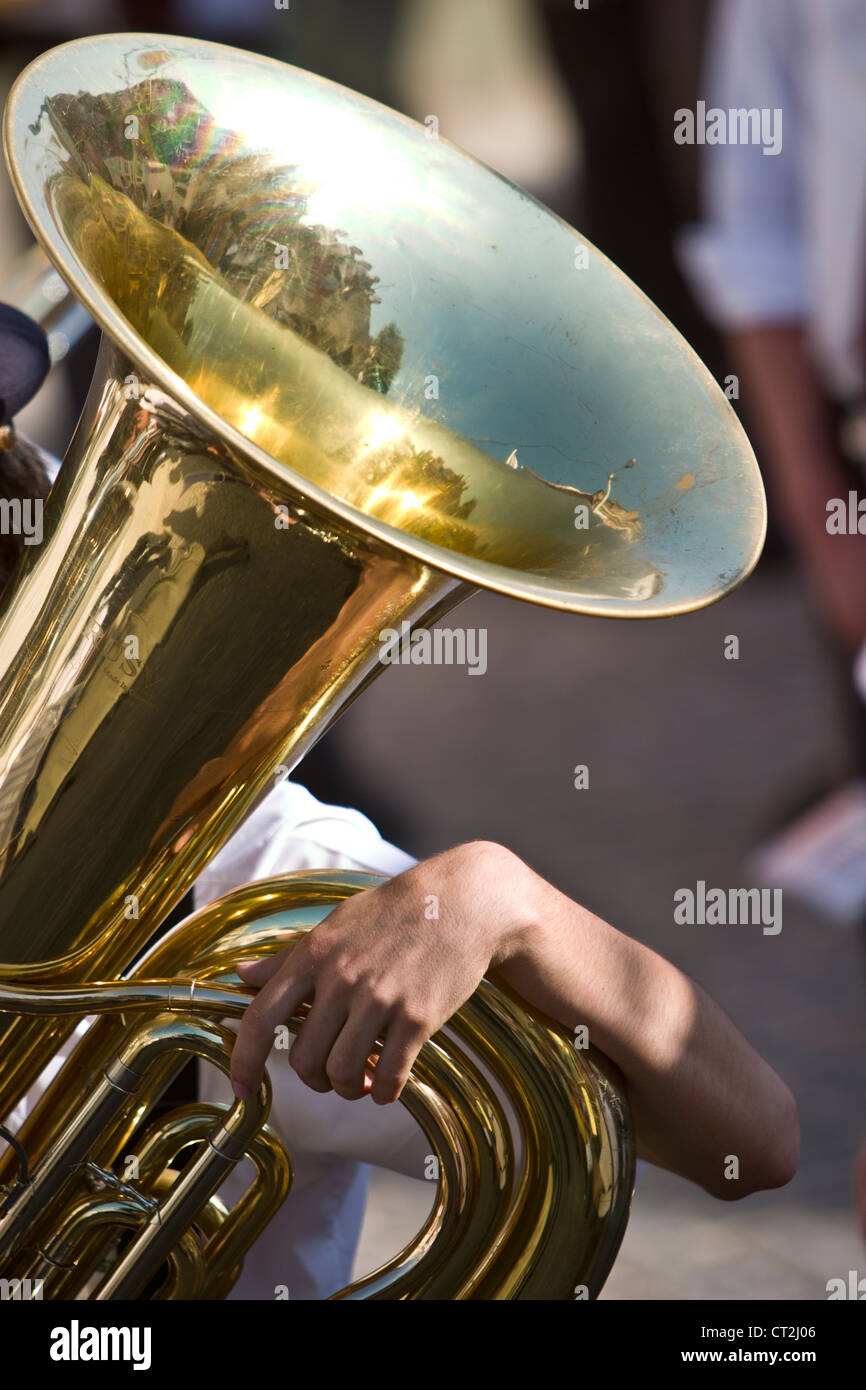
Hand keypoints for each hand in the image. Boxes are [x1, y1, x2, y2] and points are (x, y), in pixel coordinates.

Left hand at [229, 841, 535, 1104]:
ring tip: (361, 1079)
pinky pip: (390, 1075)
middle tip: (331, 1074)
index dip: (244, 1062)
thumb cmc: (393, 912)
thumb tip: (242, 975)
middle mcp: (341, 978)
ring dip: (348, 1088)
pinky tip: (388, 1084)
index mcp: (313, 955)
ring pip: (343, 1073)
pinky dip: (385, 1091)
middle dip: (314, 1079)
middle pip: (304, 1059)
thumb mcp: (335, 925)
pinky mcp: (418, 1017)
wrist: (463, 902)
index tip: (242, 1092)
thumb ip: (288, 956)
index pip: (261, 1018)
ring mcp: (380, 999)